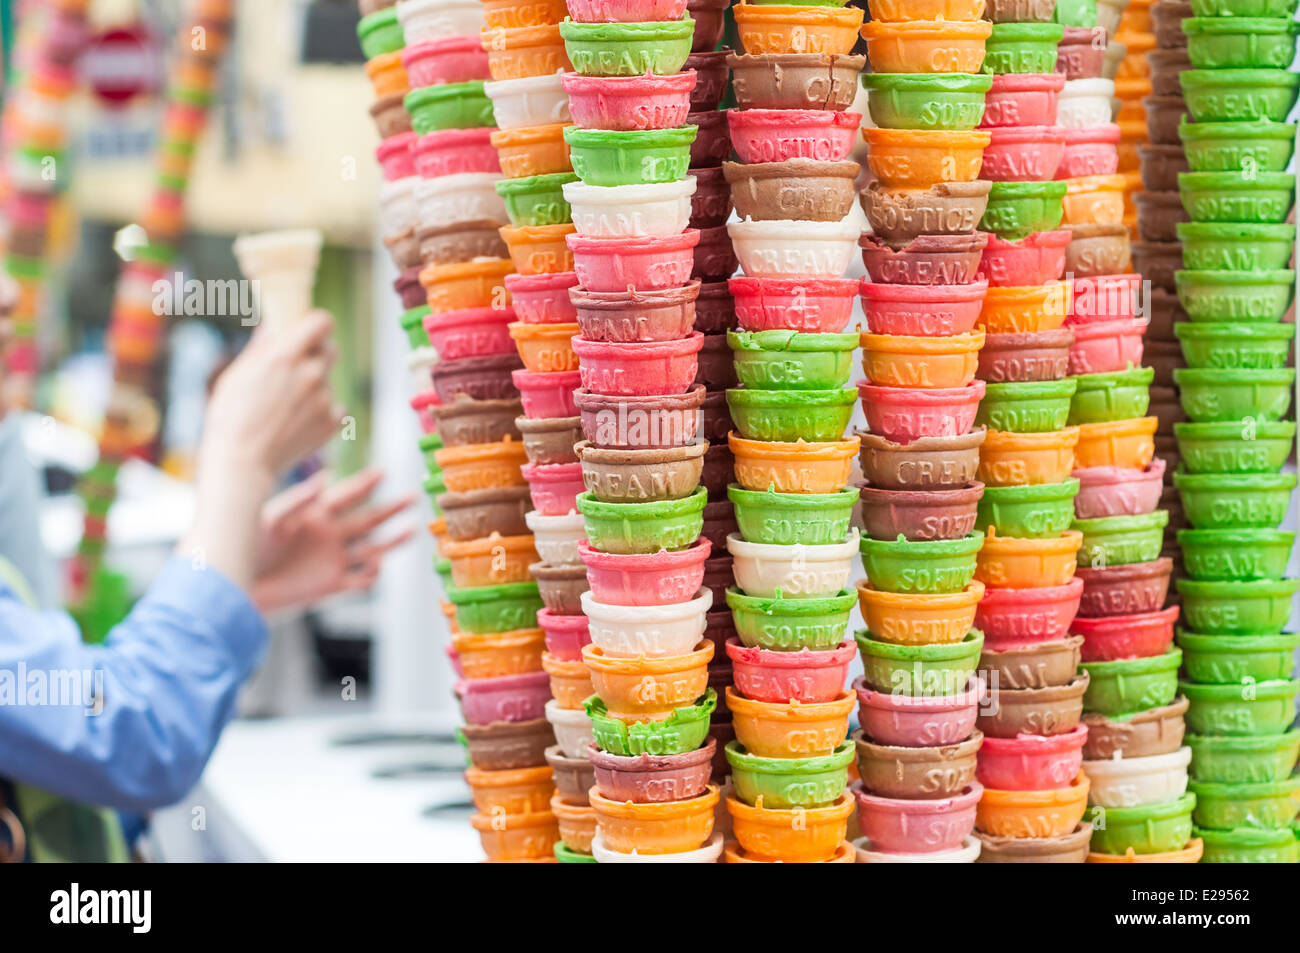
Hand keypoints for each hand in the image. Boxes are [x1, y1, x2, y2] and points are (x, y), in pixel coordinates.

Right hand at [200, 309, 342, 485]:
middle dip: (317, 354)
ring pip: (328, 381)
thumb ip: (260, 349)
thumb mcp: (236, 375)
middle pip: (332, 349)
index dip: (317, 326)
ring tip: (286, 406)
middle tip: (297, 368)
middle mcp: (311, 374)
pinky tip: (296, 422)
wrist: (243, 462)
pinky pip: (334, 407)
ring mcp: (324, 399)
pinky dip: (321, 411)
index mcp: (285, 356)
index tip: (308, 333)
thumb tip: (271, 329)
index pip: (323, 322)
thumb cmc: (230, 418)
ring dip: (315, 386)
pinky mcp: (332, 422)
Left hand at [249, 467, 415, 612]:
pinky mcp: (330, 585)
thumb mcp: (269, 519)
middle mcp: (327, 536)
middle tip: (413, 496)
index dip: (365, 484)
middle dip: (390, 508)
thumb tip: (324, 479)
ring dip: (391, 541)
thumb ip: (297, 500)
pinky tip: (376, 567)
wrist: (238, 588)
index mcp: (314, 516)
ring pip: (370, 549)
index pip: (346, 496)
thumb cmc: (248, 550)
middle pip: (367, 520)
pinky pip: (358, 581)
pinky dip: (370, 575)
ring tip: (413, 531)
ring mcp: (331, 560)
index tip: (384, 472)